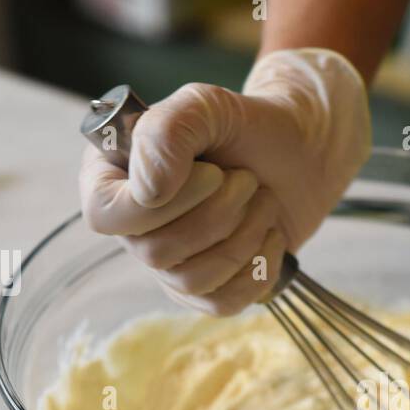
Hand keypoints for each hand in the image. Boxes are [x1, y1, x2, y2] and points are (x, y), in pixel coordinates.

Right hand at [79, 48, 370, 314]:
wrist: (303, 155)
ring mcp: (169, 263)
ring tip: (263, 201)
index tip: (212, 172)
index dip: (162, 204)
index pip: (106, 215)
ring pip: (191, 280)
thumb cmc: (248, 127)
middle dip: (218, 214)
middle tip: (247, 179)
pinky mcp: (206, 289)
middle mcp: (133, 226)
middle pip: (155, 252)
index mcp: (113, 177)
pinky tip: (270, 235)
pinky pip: (221, 302)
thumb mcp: (207, 106)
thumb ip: (167, 131)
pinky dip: (258, 269)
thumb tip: (147, 191)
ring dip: (243, 237)